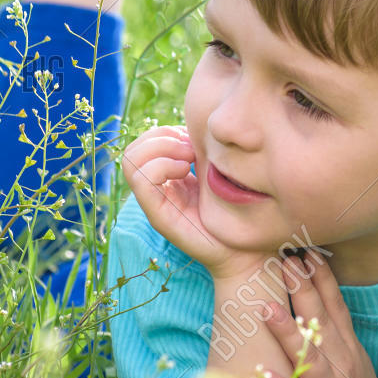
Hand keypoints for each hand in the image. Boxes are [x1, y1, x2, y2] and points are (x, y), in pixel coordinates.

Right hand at [120, 125, 255, 278]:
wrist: (247, 251)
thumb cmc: (239, 212)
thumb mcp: (220, 173)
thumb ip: (204, 153)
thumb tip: (197, 126)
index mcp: (168, 178)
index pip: (144, 142)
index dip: (166, 131)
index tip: (194, 140)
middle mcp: (156, 189)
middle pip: (134, 148)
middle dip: (162, 137)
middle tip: (192, 149)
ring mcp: (155, 202)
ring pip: (131, 159)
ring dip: (161, 149)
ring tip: (189, 160)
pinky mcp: (159, 215)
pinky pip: (141, 179)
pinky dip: (161, 166)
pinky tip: (186, 172)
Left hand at [256, 252, 377, 377]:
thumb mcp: (351, 356)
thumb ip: (333, 326)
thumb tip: (311, 289)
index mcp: (346, 346)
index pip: (333, 305)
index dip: (320, 277)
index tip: (305, 248)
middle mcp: (340, 362)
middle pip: (320, 321)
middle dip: (302, 290)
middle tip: (284, 260)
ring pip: (309, 358)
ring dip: (288, 333)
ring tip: (265, 309)